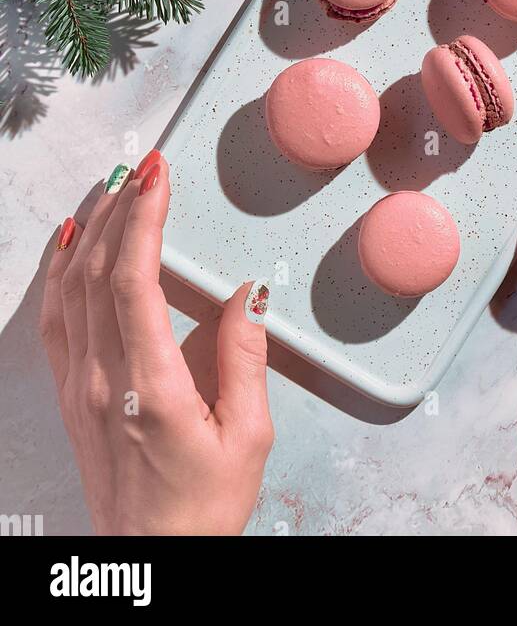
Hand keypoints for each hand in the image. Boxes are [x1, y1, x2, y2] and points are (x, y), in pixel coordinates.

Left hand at [40, 153, 273, 535]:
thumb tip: (249, 294)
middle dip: (118, 209)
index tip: (157, 177)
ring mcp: (79, 388)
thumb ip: (246, 361)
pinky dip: (58, 273)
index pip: (132, 283)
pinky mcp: (72, 397)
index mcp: (147, 387)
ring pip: (69, 290)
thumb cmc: (202, 508)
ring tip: (111, 188)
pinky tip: (71, 244)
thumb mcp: (247, 439)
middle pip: (96, 274)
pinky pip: (54, 320)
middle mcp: (102, 381)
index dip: (141, 221)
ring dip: (89, 232)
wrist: (153, 563)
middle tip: (143, 166)